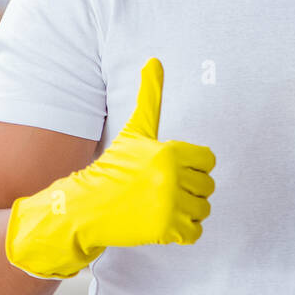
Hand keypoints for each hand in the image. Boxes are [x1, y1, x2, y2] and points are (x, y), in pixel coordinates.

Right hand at [6, 58, 215, 278]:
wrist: (87, 206)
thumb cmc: (114, 168)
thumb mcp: (134, 132)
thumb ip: (150, 98)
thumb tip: (154, 61)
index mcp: (169, 151)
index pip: (208, 160)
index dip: (192, 166)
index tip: (171, 169)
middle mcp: (171, 177)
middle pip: (208, 186)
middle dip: (189, 190)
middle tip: (162, 190)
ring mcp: (169, 205)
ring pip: (203, 210)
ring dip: (186, 212)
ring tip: (161, 206)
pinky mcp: (165, 230)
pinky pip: (195, 233)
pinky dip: (182, 232)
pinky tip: (163, 223)